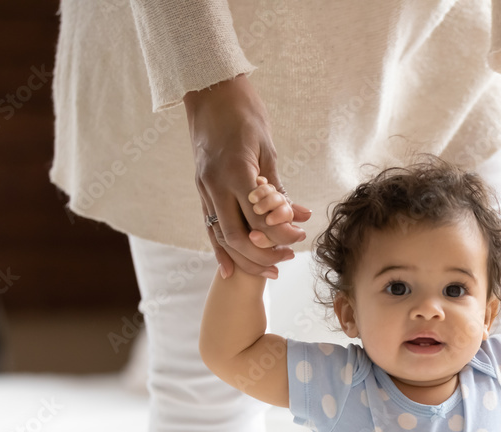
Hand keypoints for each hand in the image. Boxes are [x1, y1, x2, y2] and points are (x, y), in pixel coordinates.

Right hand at [184, 73, 311, 279]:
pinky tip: (230, 269)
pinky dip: (220, 250)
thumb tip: (300, 216)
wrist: (210, 92)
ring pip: (221, 236)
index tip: (300, 236)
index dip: (281, 234)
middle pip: (238, 236)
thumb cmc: (245, 114)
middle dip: (264, 254)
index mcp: (235, 172)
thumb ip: (278, 188)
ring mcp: (203, 189)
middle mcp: (215, 185)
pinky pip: (209, 227)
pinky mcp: (200, 190)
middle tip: (287, 259)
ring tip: (269, 269)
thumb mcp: (267, 149)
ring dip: (245, 258)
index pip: (259, 218)